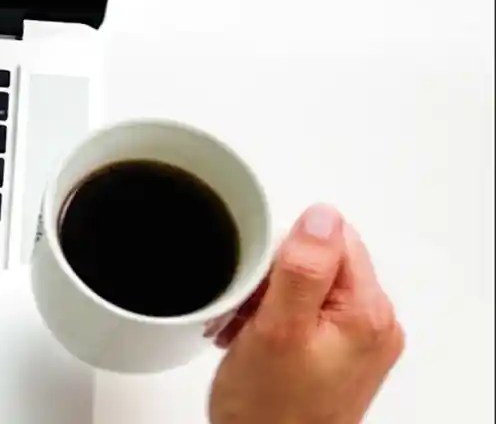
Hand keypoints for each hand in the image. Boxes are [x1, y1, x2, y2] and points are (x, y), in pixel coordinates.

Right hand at [209, 204, 404, 423]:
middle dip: (273, 276)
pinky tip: (256, 338)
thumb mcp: (277, 329)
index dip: (285, 250)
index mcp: (367, 312)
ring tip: (246, 329)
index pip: (333, 238)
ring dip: (270, 298)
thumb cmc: (270, 411)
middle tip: (246, 311)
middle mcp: (373, 324)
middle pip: (322, 260)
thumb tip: (321, 216)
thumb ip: (302, 269)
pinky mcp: (340, 355)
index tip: (258, 282)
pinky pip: (309, 312)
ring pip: (310, 285)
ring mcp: (358, 341)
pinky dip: (277, 317)